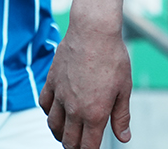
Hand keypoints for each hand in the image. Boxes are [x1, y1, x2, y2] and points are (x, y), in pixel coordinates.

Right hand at [41, 20, 132, 148]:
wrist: (93, 31)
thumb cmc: (112, 57)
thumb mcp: (124, 89)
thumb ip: (121, 116)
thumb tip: (124, 137)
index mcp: (94, 113)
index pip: (87, 147)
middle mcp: (73, 108)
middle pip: (68, 140)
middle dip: (74, 146)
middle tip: (81, 144)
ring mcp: (60, 95)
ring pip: (53, 125)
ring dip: (60, 133)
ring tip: (67, 132)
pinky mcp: (51, 82)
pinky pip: (44, 105)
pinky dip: (49, 113)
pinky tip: (56, 111)